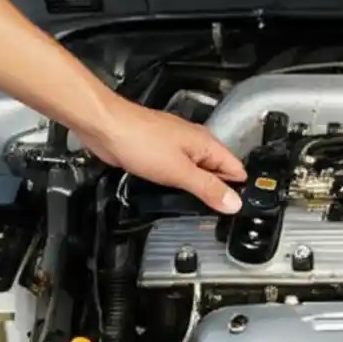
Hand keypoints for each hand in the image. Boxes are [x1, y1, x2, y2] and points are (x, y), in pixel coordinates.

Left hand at [80, 99, 246, 212]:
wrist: (105, 128)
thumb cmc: (140, 141)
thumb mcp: (180, 172)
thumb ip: (208, 189)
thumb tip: (235, 203)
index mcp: (207, 144)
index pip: (236, 170)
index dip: (237, 191)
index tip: (232, 211)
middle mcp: (195, 144)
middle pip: (218, 173)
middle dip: (216, 192)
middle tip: (210, 214)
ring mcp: (177, 148)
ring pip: (196, 173)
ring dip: (195, 189)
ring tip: (190, 206)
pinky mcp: (160, 154)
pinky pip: (178, 172)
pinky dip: (178, 184)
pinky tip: (171, 194)